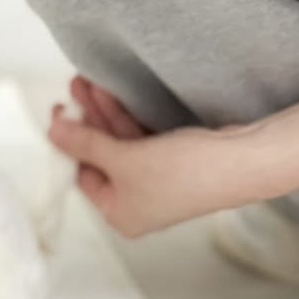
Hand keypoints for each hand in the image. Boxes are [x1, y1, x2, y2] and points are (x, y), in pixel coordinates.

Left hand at [49, 78, 259, 236]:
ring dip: (104, 114)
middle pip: (101, 158)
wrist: (246, 161)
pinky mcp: (176, 164)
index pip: (82, 177)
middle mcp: (137, 204)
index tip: (58, 113)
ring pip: (120, 145)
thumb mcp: (123, 159)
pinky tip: (112, 95)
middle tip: (73, 88)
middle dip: (87, 121)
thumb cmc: (184, 172)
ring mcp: (158, 184)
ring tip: (86, 82)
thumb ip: (83, 144)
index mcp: (120, 216)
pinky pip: (140, 140)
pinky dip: (126, 119)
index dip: (68, 144)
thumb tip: (52, 132)